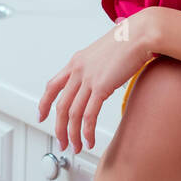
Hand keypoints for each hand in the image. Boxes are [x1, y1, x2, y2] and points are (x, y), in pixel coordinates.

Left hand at [37, 9, 157, 152]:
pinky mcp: (101, 87)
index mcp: (76, 62)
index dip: (44, 103)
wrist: (139, 33)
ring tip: (76, 147)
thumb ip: (98, 66)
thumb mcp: (104, 52)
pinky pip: (89, 115)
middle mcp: (78, 70)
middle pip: (60, 105)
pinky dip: (87, 131)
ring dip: (73, 134)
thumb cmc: (129, 40)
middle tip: (62, 142)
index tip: (41, 116)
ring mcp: (88, 78)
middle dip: (59, 128)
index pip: (52, 85)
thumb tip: (103, 78)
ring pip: (72, 114)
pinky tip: (89, 140)